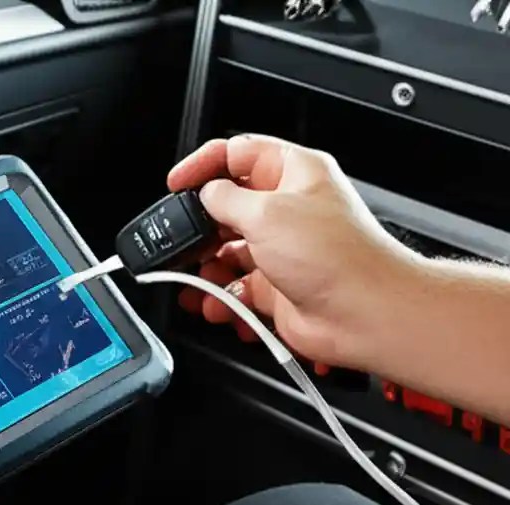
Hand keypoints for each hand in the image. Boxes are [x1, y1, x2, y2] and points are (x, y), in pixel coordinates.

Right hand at [170, 135, 423, 368]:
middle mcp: (288, 209)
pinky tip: (216, 302)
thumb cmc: (337, 256)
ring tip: (197, 278)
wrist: (364, 314)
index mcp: (294, 174)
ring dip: (207, 268)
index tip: (178, 182)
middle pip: (228, 207)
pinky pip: (236, 287)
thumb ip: (225, 198)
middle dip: (201, 225)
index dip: (204, 165)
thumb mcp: (266, 212)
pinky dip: (222, 297)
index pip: (239, 154)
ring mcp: (282, 249)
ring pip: (228, 252)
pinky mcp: (277, 286)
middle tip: (182, 237)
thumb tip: (205, 194)